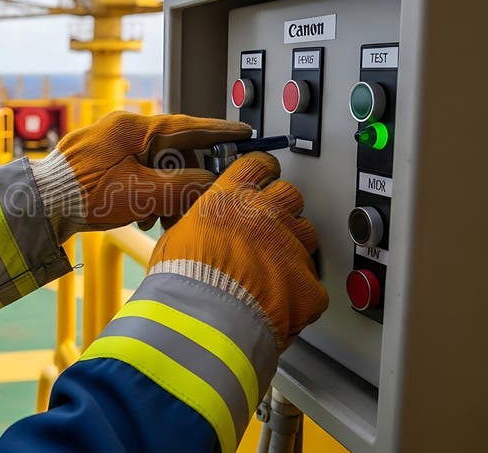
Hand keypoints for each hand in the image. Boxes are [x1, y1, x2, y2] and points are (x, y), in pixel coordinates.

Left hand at [30, 112, 251, 243]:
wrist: (38, 207)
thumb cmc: (83, 195)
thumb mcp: (144, 193)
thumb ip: (184, 187)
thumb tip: (213, 183)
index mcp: (133, 128)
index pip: (188, 127)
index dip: (219, 132)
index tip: (243, 132)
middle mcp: (120, 129)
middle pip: (171, 152)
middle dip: (184, 182)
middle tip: (192, 207)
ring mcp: (107, 145)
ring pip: (152, 165)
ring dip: (163, 193)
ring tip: (159, 220)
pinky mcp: (97, 163)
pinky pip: (133, 173)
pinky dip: (144, 194)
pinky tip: (141, 216)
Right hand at [147, 152, 327, 350]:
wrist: (201, 321)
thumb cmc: (181, 282)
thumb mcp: (175, 238)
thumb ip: (199, 224)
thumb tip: (199, 228)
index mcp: (231, 199)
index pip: (258, 165)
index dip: (262, 172)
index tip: (262, 178)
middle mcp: (265, 214)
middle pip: (289, 194)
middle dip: (280, 209)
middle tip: (265, 230)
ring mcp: (291, 246)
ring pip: (306, 234)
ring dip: (292, 246)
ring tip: (271, 269)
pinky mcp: (308, 283)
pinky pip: (312, 283)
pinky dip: (299, 292)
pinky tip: (279, 303)